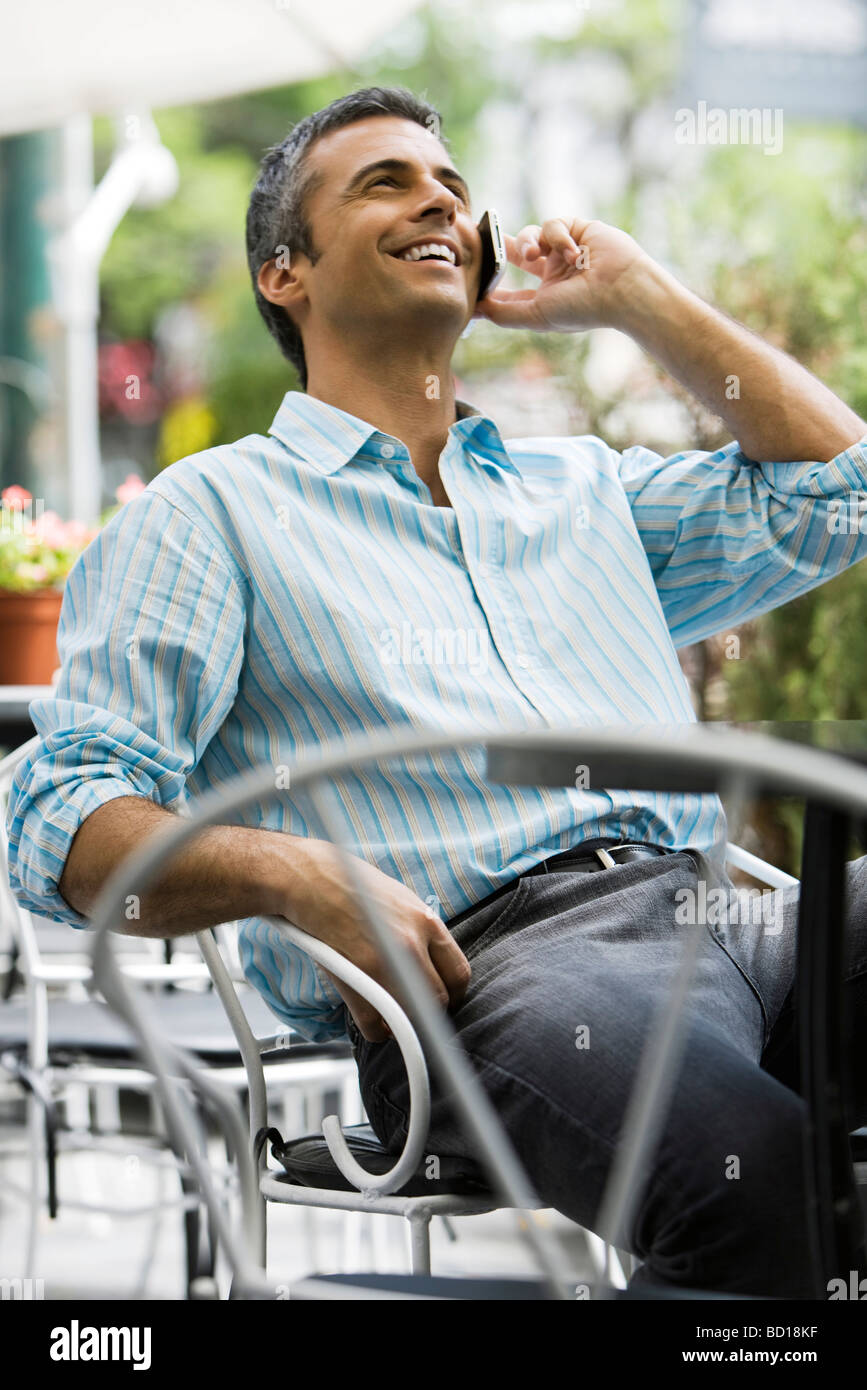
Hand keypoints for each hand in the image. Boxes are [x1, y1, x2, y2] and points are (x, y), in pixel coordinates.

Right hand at [279, 839, 470, 1041]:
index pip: (459, 973)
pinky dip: (376, 1031)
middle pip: (438, 998)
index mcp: (426, 921)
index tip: (445, 1001)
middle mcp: (411, 943)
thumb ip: (419, 931)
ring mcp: (384, 963)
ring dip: (403, 1023)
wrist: (310, 879)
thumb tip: (431, 962)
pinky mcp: (356, 977)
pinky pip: (375, 1024)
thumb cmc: (351, 885)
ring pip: (410, 1014)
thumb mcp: (400, 899)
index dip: (453, 994)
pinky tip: (375, 1025)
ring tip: (394, 1019)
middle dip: (429, 1011)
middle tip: (417, 1013)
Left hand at [473, 216, 648, 333]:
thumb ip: (505, 313)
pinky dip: (557, 237)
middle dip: (500, 249)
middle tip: (484, 241)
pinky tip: (573, 252)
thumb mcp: (538, 314)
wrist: (622, 288)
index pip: (511, 292)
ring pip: (531, 234)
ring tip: (534, 253)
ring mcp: (564, 250)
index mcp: (545, 296)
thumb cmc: (583, 308)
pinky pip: (552, 224)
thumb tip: (475, 308)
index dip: (491, 288)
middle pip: (517, 255)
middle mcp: (553, 272)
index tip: (472, 285)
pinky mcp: (576, 229)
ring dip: (528, 242)